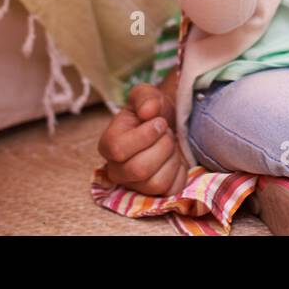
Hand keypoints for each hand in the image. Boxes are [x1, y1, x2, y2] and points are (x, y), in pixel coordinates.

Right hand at [96, 71, 187, 196]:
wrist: (169, 125)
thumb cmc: (153, 112)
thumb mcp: (147, 95)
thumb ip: (145, 97)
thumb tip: (148, 111)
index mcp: (108, 144)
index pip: (118, 149)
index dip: (145, 135)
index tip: (160, 122)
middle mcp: (117, 170)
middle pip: (139, 169)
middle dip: (162, 146)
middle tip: (167, 133)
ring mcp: (136, 185)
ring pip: (156, 183)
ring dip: (172, 158)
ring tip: (171, 145)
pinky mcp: (156, 193)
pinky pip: (171, 189)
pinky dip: (180, 170)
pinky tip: (175, 158)